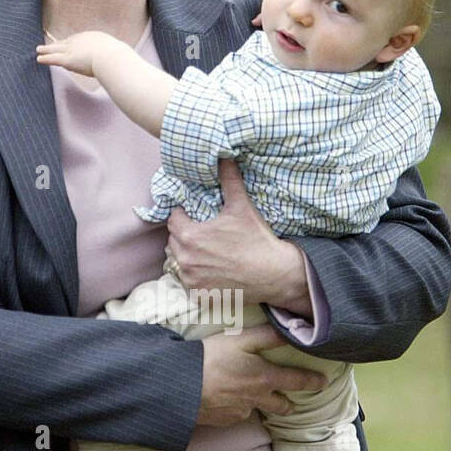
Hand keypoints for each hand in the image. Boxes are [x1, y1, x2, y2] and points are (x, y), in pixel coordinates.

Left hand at [36, 30, 119, 78]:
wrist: (113, 58)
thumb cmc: (119, 59)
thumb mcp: (119, 55)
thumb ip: (117, 58)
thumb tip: (125, 65)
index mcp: (94, 37)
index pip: (80, 40)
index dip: (72, 43)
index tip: (67, 44)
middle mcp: (82, 40)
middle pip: (66, 42)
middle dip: (58, 44)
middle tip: (50, 44)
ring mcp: (74, 49)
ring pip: (57, 49)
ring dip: (47, 49)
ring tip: (38, 49)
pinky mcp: (68, 59)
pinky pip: (53, 58)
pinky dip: (45, 58)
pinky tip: (38, 59)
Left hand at [166, 160, 309, 310]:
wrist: (276, 275)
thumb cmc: (257, 239)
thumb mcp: (241, 207)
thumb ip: (229, 180)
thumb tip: (224, 156)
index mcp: (189, 235)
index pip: (174, 219)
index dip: (184, 215)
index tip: (196, 215)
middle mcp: (185, 259)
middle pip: (175, 240)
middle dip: (186, 235)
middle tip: (205, 233)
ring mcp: (191, 279)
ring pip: (179, 261)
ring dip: (189, 255)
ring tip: (209, 251)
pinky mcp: (199, 294)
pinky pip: (188, 281)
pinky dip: (195, 275)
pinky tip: (212, 268)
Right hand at [197, 325, 325, 425]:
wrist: (183, 387)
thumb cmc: (212, 358)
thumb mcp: (239, 339)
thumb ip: (266, 336)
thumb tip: (290, 329)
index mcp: (266, 377)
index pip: (297, 381)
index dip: (312, 381)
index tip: (323, 382)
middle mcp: (258, 398)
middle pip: (282, 406)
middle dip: (289, 404)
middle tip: (291, 402)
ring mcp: (241, 412)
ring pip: (257, 410)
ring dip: (259, 405)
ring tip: (252, 397)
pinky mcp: (225, 420)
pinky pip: (236, 414)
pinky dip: (235, 407)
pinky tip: (223, 398)